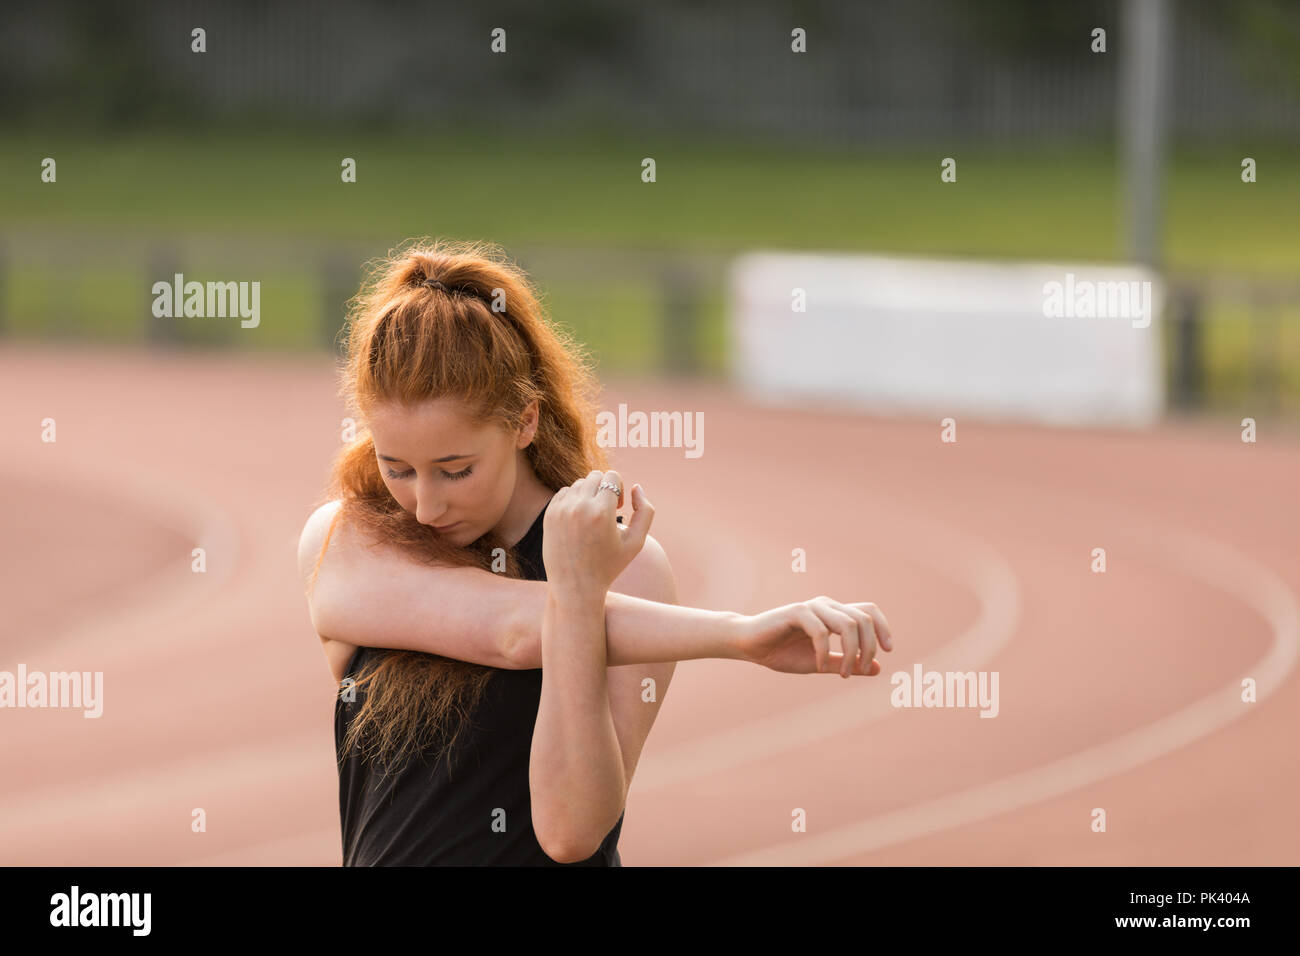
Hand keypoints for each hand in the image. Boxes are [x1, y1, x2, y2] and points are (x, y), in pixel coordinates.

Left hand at [542, 470, 653, 595]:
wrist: (575, 586)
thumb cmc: (609, 565)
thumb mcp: (636, 542)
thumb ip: (645, 511)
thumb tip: (636, 487)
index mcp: (601, 512)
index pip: (612, 476)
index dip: (619, 488)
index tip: (618, 506)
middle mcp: (579, 507)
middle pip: (595, 476)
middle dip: (604, 488)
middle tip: (607, 510)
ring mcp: (561, 510)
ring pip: (579, 483)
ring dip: (589, 494)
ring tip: (592, 517)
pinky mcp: (550, 514)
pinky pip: (565, 492)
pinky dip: (574, 500)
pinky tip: (579, 519)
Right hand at [734, 597, 893, 677]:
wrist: (749, 645)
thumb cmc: (782, 652)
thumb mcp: (820, 663)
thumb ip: (845, 663)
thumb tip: (877, 668)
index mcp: (834, 614)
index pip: (868, 611)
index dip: (883, 628)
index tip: (888, 651)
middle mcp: (826, 606)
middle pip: (863, 619)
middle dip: (869, 647)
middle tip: (860, 670)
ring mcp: (811, 607)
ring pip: (848, 624)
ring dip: (851, 652)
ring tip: (844, 673)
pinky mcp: (796, 612)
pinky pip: (821, 631)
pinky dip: (824, 651)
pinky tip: (818, 664)